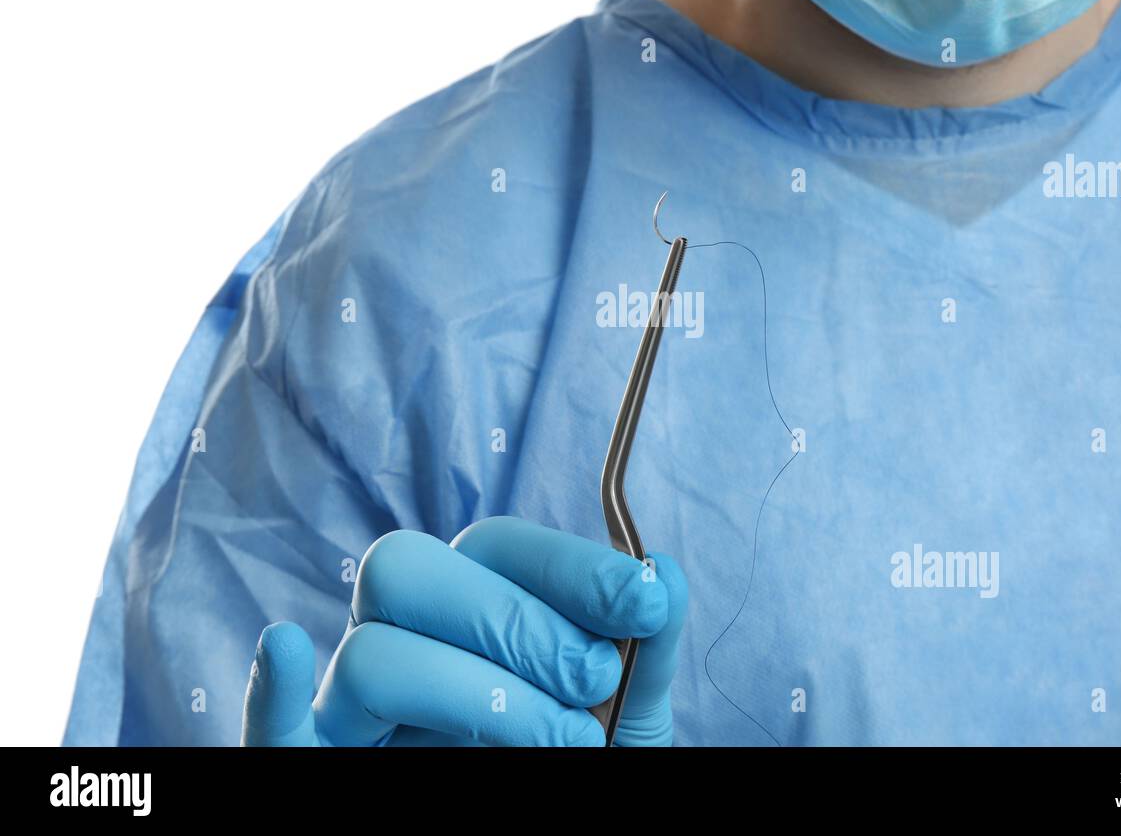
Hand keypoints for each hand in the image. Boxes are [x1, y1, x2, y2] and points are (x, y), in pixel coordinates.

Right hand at [241, 517, 687, 745]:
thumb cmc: (582, 767)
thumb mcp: (628, 719)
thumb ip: (644, 649)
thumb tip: (659, 570)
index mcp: (474, 612)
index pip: (493, 545)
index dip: (567, 563)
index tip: (641, 604)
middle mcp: (406, 644)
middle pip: (409, 571)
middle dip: (514, 618)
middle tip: (591, 680)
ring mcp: (356, 712)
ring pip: (367, 654)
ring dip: (470, 689)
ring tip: (559, 743)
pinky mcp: (320, 768)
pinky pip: (269, 734)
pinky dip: (270, 692)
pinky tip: (287, 650)